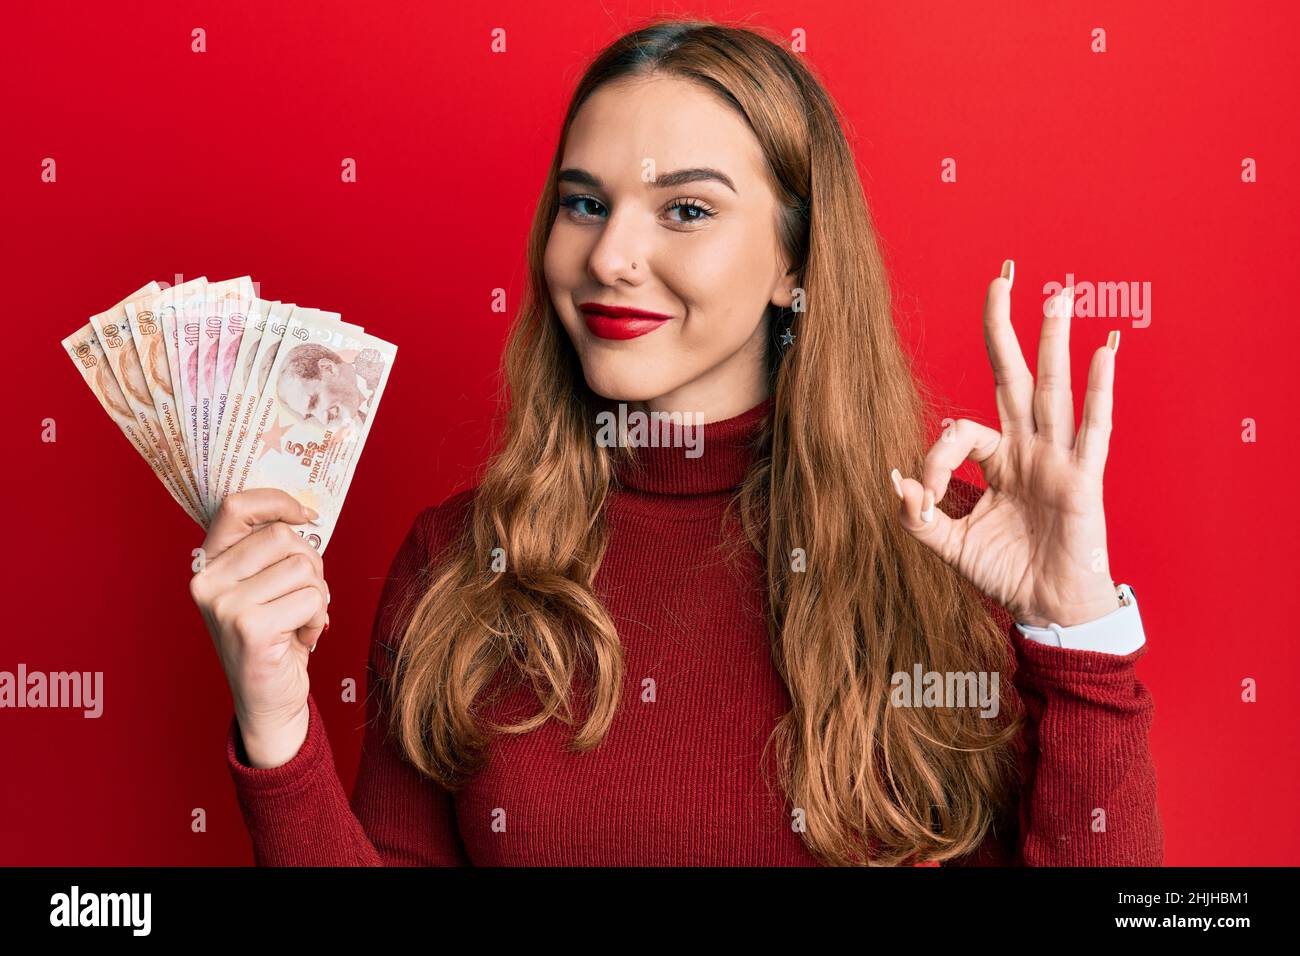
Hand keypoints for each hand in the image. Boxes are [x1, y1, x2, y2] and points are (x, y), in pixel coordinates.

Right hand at [190, 488, 329, 766]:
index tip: (307, 514)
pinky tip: (300, 639)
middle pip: (283, 536)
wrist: (268, 699)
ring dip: (318, 595)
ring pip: (303, 568)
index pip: (236, 506)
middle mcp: (208, 582)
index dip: (277, 501)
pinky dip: (317, 618)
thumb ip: (272, 551)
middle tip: (308, 593)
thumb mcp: (265, 586)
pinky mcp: (250, 628)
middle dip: (312, 562)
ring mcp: (224, 605)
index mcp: (209, 564)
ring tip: (300, 620)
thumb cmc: (275, 636)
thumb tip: (306, 513)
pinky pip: (311, 597)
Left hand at [891, 261, 1121, 627]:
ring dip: (1055, 342)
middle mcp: (1028, 448)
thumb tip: (893, 481)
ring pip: (1053, 390)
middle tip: (1004, 275)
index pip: (960, 431)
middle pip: (1013, 376)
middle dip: (1005, 328)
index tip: (920, 492)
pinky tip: (1105, 350)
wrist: (1047, 607)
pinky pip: (1094, 428)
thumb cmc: (1003, 572)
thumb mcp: (948, 544)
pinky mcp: (1083, 479)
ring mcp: (1058, 459)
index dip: (933, 455)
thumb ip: (918, 514)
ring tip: (1060, 294)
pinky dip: (1099, 389)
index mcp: (997, 459)